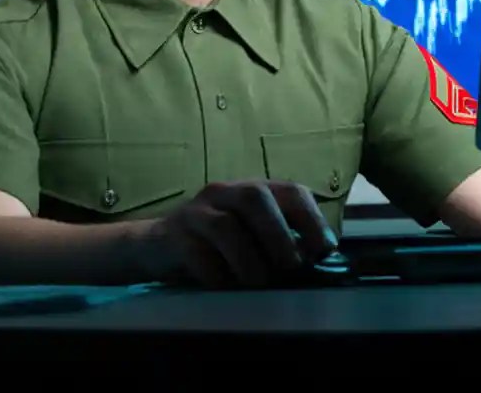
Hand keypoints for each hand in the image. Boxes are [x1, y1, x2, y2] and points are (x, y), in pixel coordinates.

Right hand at [139, 180, 338, 287]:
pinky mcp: (174, 236)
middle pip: (255, 199)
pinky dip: (218, 276)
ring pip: (225, 226)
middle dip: (279, 237)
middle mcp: (225, 193)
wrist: (156, 246)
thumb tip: (319, 261)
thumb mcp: (252, 236)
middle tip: (290, 270)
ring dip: (249, 260)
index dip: (312, 219)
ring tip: (259, 284)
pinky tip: (227, 289)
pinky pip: (198, 255)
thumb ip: (283, 242)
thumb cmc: (218, 246)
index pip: (290, 191)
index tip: (324, 251)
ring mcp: (197, 212)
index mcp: (253, 191)